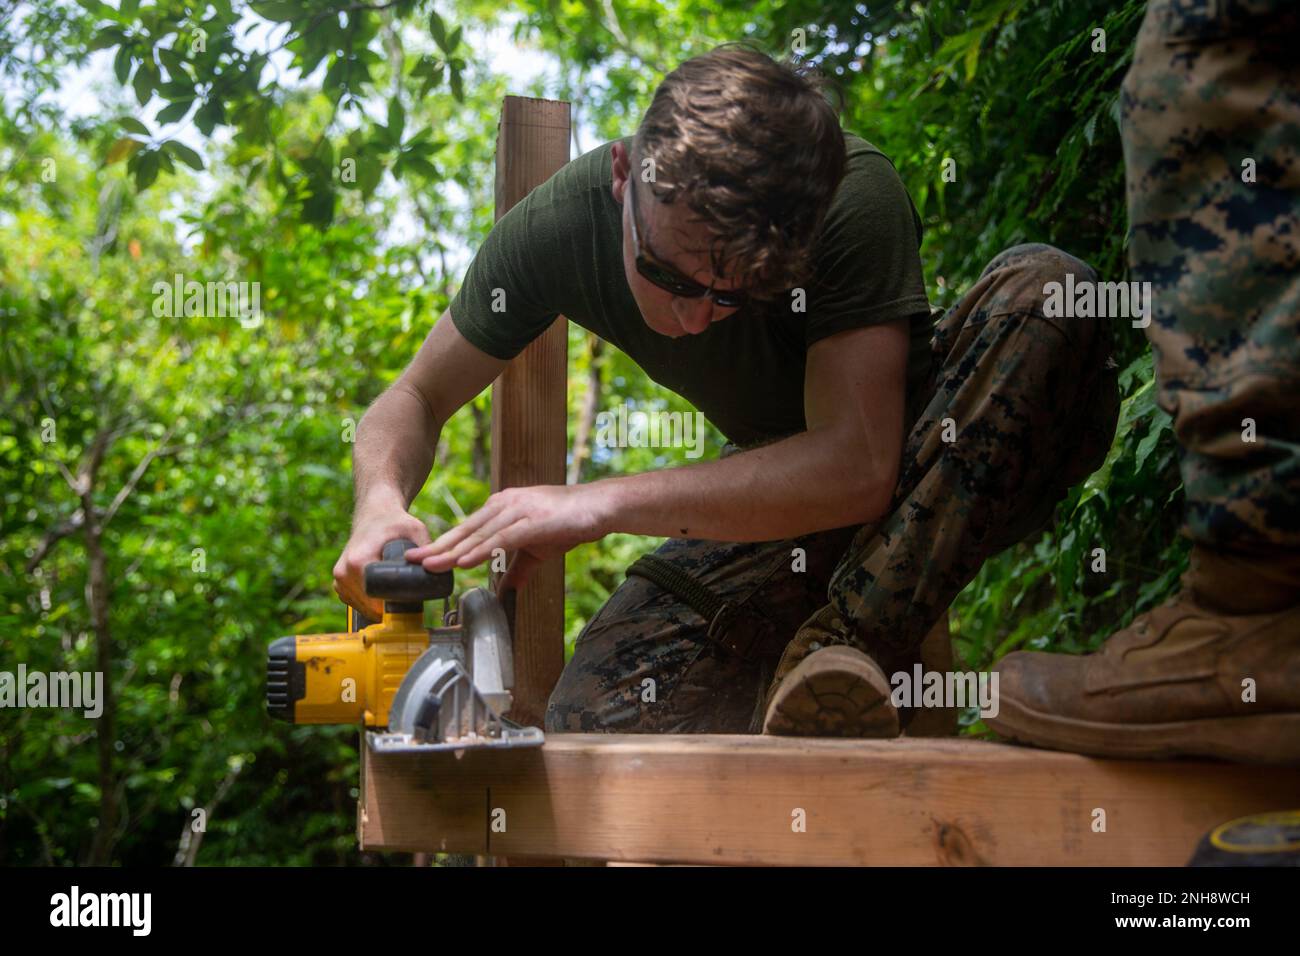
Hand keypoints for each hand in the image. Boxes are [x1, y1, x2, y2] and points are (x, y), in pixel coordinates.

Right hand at [332, 504, 430, 619]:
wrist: (375, 515)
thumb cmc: (395, 522)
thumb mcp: (415, 530)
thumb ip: (426, 549)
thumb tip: (435, 568)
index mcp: (358, 561)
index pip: (376, 601)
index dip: (395, 605)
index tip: (409, 600)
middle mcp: (343, 572)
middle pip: (371, 608)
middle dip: (390, 607)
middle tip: (408, 595)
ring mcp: (339, 580)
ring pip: (364, 608)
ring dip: (380, 606)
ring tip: (395, 589)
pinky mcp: (339, 584)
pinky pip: (358, 603)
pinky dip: (371, 602)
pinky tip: (383, 589)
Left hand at [405, 484, 609, 591]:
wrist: (600, 507)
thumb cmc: (570, 523)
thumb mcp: (537, 549)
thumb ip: (517, 568)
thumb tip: (504, 590)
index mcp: (502, 508)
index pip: (467, 530)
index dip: (443, 545)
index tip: (421, 558)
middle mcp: (505, 504)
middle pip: (465, 530)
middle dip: (437, 547)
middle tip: (411, 561)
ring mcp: (518, 511)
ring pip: (478, 534)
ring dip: (453, 551)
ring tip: (431, 565)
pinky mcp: (533, 520)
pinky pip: (502, 538)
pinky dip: (481, 550)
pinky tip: (465, 561)